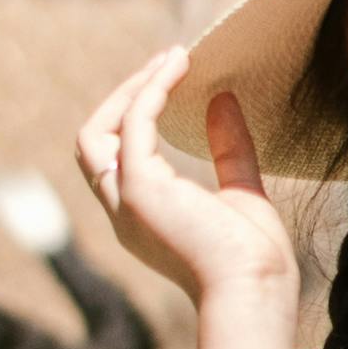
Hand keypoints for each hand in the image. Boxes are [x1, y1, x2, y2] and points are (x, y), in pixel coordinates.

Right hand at [78, 45, 298, 311]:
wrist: (255, 290)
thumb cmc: (254, 259)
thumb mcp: (241, 191)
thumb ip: (229, 148)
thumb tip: (222, 98)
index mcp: (142, 217)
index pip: (115, 158)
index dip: (136, 116)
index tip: (174, 78)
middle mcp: (123, 211)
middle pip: (93, 142)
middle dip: (124, 98)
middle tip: (168, 62)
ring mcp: (126, 201)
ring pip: (96, 133)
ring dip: (132, 90)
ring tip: (172, 58)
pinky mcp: (141, 189)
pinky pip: (133, 124)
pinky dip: (150, 91)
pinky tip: (178, 68)